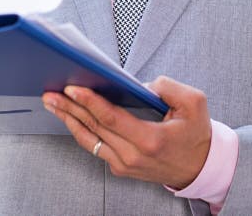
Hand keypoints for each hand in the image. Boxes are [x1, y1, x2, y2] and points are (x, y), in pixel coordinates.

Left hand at [42, 76, 210, 188]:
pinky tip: (69, 117)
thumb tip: (139, 85)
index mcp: (150, 140)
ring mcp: (124, 164)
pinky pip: (95, 146)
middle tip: (51, 92)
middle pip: (94, 127)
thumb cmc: (196, 134)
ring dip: (68, 119)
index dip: (89, 102)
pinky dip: (80, 130)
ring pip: (89, 139)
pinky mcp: (120, 167)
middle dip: (70, 107)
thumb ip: (167, 87)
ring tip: (52, 103)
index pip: (111, 118)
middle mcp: (133, 156)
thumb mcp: (193, 103)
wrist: (200, 167)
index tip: (72, 89)